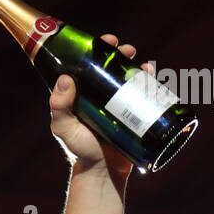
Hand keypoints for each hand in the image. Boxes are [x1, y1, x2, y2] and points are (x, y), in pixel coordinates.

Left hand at [49, 33, 151, 177]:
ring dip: (138, 66)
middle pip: (111, 68)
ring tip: (143, 65)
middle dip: (121, 54)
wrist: (102, 173)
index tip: (107, 41)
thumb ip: (59, 106)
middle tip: (128, 50)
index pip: (88, 66)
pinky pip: (144, 96)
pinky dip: (151, 85)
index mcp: (81, 95)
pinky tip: (154, 79)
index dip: (98, 49)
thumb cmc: (80, 150)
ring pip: (129, 79)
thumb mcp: (63, 128)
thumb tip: (66, 79)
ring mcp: (117, 106)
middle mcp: (98, 97)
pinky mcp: (133, 117)